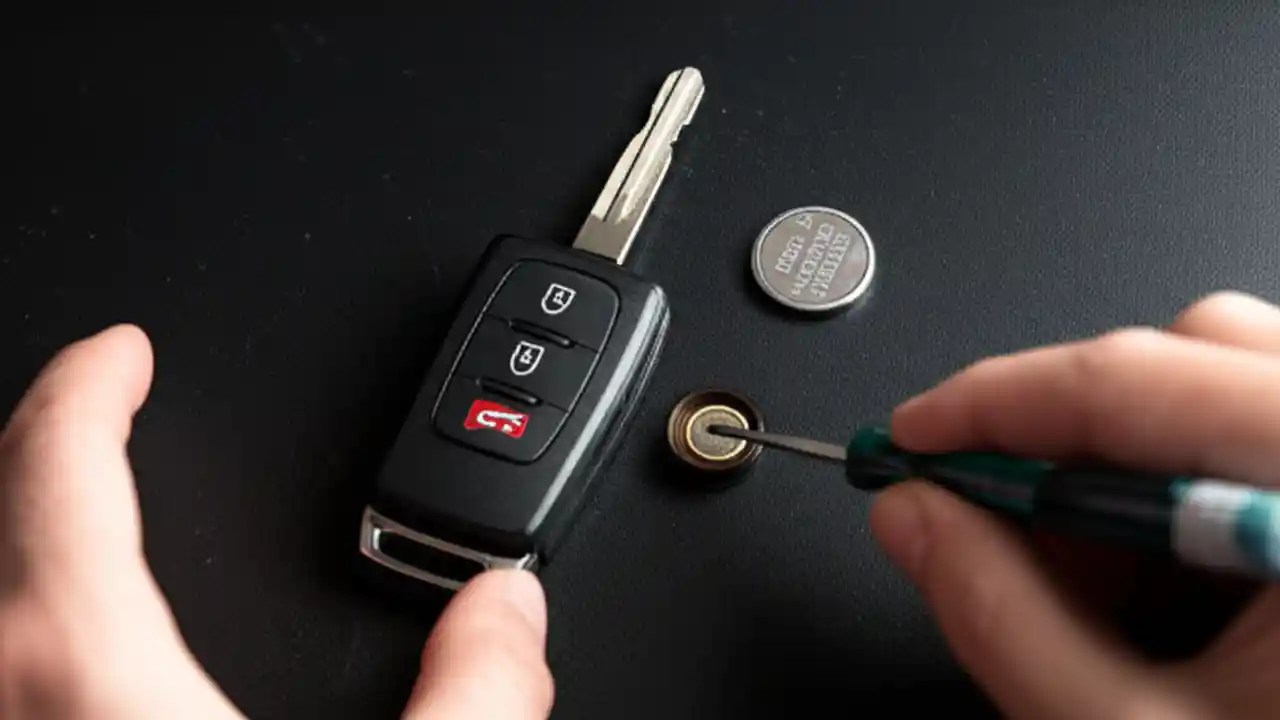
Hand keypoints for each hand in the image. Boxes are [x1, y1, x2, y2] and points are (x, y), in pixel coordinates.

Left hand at [0, 325, 552, 718]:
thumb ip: (477, 693)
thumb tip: (507, 612)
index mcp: (92, 684)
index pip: (59, 481)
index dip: (89, 393)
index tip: (121, 356)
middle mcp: (10, 713)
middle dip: (44, 448)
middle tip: (91, 415)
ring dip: (24, 540)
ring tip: (73, 513)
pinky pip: (1, 676)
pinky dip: (28, 627)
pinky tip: (79, 652)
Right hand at [870, 292, 1279, 719]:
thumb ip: (997, 614)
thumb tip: (912, 517)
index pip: (1132, 382)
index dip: (993, 401)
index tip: (914, 438)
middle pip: (1188, 359)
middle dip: (1065, 443)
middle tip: (995, 531)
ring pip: (1231, 390)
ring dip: (1131, 473)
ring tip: (1105, 593)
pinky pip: (1270, 441)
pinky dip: (1194, 500)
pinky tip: (1180, 600)